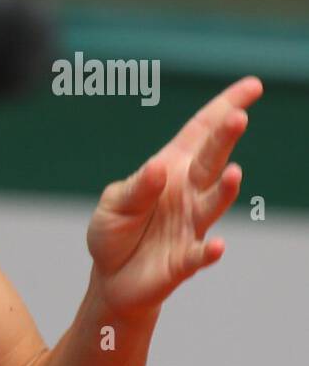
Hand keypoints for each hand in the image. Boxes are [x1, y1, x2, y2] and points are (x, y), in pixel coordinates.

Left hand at [86, 77, 261, 318]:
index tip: (253, 86)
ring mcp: (191, 226)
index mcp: (171, 169)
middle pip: (211, 161)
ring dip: (224, 190)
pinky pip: (199, 254)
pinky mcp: (184, 260)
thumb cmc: (115, 231)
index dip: (225, 107)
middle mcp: (189, 193)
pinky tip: (216, 246)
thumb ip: (135, 188)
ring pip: (213, 203)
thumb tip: (159, 169)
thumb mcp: (112, 204)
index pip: (201, 132)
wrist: (111, 278)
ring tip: (233, 173)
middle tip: (238, 117)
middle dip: (224, 139)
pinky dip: (208, 251)